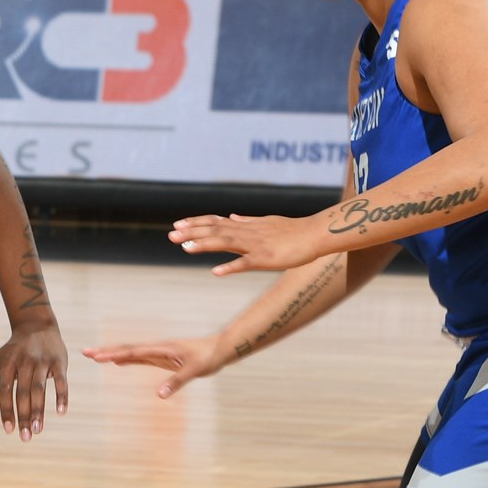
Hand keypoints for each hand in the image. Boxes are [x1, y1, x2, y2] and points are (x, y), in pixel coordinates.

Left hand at [0, 323, 69, 439]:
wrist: (36, 326)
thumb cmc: (12, 350)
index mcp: (7, 364)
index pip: (5, 391)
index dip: (6, 411)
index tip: (9, 430)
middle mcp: (24, 362)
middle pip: (23, 393)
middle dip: (24, 416)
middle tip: (26, 437)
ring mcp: (42, 361)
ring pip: (40, 390)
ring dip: (39, 411)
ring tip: (38, 430)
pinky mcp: (58, 361)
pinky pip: (61, 381)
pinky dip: (62, 396)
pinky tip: (61, 412)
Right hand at [81, 334, 229, 398]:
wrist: (220, 348)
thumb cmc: (209, 358)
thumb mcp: (195, 371)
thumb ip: (176, 382)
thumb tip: (159, 395)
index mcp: (162, 349)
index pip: (134, 352)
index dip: (114, 354)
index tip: (97, 356)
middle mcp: (157, 348)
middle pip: (127, 349)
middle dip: (106, 351)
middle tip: (86, 352)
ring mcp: (158, 352)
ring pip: (131, 353)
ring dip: (113, 354)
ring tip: (95, 356)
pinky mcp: (162, 357)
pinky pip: (140, 358)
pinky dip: (126, 359)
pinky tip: (118, 362)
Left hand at [168, 213, 326, 274]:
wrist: (316, 234)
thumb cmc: (293, 230)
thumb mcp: (266, 222)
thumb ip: (247, 221)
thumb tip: (231, 215)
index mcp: (246, 226)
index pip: (216, 222)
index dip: (196, 223)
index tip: (177, 225)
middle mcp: (247, 233)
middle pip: (215, 230)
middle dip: (192, 232)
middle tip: (171, 235)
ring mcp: (256, 245)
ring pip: (226, 242)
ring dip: (205, 245)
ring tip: (185, 248)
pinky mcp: (267, 258)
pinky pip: (246, 263)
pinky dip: (231, 266)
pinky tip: (216, 272)